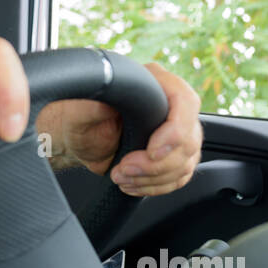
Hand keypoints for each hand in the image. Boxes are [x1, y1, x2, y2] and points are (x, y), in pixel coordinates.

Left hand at [38, 62, 201, 196]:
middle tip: (124, 168)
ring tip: (122, 177)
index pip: (185, 102)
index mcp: (154, 82)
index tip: (151, 152)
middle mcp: (171, 104)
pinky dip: (156, 186)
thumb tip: (106, 97)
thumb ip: (96, 102)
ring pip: (185, 162)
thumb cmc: (79, 118)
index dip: (174, 131)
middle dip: (156, 164)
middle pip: (188, 139)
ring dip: (153, 178)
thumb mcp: (81, 109)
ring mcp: (176, 130)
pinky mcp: (174, 153)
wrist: (79, 138)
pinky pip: (180, 176)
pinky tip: (133, 183)